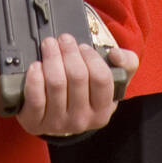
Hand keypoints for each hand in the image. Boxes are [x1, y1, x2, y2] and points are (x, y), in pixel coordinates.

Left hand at [17, 34, 137, 137]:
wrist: (60, 116)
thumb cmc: (87, 93)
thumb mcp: (112, 81)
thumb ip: (126, 63)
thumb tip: (116, 54)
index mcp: (103, 111)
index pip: (102, 78)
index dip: (92, 57)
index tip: (83, 47)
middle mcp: (82, 120)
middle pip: (77, 77)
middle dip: (69, 51)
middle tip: (64, 39)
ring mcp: (58, 123)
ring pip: (56, 83)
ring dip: (52, 57)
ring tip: (49, 45)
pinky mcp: (35, 122)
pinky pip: (36, 97)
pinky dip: (35, 78)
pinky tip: (36, 66)